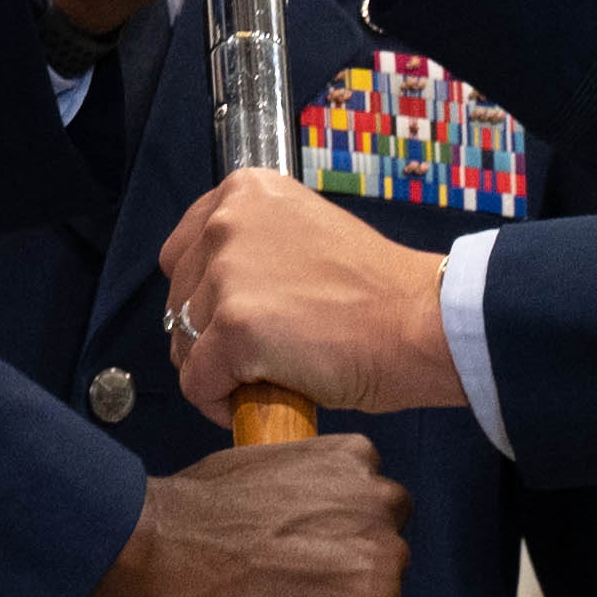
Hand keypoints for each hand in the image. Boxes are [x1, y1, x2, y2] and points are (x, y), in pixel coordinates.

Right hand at [85, 428, 410, 596]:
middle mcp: (379, 512)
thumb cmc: (188, 515)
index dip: (340, 546)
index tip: (311, 566)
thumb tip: (303, 531)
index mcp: (354, 462)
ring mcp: (376, 574)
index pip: (375, 514)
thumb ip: (304, 494)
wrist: (154, 552)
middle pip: (382, 567)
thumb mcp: (264, 470)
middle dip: (345, 588)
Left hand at [160, 170, 467, 423]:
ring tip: (271, 375)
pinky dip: (221, 404)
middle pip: (177, 301)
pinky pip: (197, 384)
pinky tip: (267, 398)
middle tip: (262, 353)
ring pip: (183, 346)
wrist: (419, 324)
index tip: (238, 318)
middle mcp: (227, 222)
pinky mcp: (233, 327)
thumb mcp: (305, 236)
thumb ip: (256, 250)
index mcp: (244, 192)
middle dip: (208, 336)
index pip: (182, 253)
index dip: (204, 297)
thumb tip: (215, 295)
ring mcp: (227, 273)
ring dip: (218, 371)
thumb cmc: (377, 292)